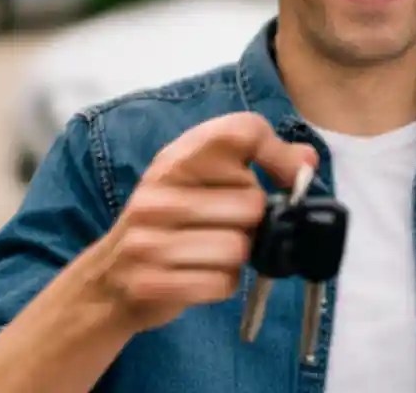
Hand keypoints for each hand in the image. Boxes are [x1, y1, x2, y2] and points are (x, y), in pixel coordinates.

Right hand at [89, 112, 316, 332]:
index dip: (277, 154)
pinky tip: (200, 276)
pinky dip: (221, 285)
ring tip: (212, 253)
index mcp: (175, 159)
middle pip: (252, 200)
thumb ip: (253, 161)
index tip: (289, 178)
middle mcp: (159, 192)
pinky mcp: (152, 281)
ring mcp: (150, 238)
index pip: (241, 131)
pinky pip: (222, 283)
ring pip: (239, 246)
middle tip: (229, 227)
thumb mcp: (198, 179)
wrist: (108, 279)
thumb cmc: (168, 224)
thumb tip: (307, 160)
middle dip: (254, 222)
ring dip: (238, 258)